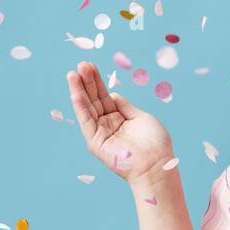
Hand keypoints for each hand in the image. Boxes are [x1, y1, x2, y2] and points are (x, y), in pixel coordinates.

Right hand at [66, 60, 172, 184]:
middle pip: (94, 100)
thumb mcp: (141, 117)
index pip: (105, 96)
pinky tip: (76, 93)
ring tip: (73, 74)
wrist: (156, 164)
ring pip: (87, 108)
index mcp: (120, 118)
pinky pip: (86, 122)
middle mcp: (108, 125)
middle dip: (87, 82)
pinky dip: (80, 107)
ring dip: (79, 91)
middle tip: (81, 64)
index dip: (98, 82)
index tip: (90, 66)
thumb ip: (125, 106)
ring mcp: (101, 133)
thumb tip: (114, 94)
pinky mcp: (96, 142)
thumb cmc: (154, 143)